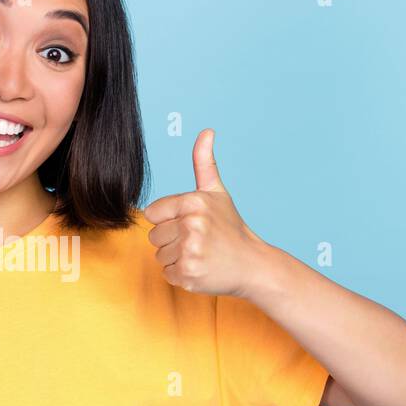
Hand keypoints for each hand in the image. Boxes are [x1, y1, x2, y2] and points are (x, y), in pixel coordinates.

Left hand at [144, 128, 269, 297]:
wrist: (252, 264)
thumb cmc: (231, 228)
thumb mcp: (217, 193)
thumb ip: (204, 163)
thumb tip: (207, 131)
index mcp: (194, 202)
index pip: (152, 213)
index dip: (168, 220)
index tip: (189, 224)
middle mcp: (191, 224)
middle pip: (154, 236)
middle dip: (172, 241)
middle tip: (198, 242)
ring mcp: (190, 250)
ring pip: (159, 256)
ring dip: (176, 258)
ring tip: (200, 254)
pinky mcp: (188, 273)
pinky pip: (166, 274)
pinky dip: (180, 275)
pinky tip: (200, 268)